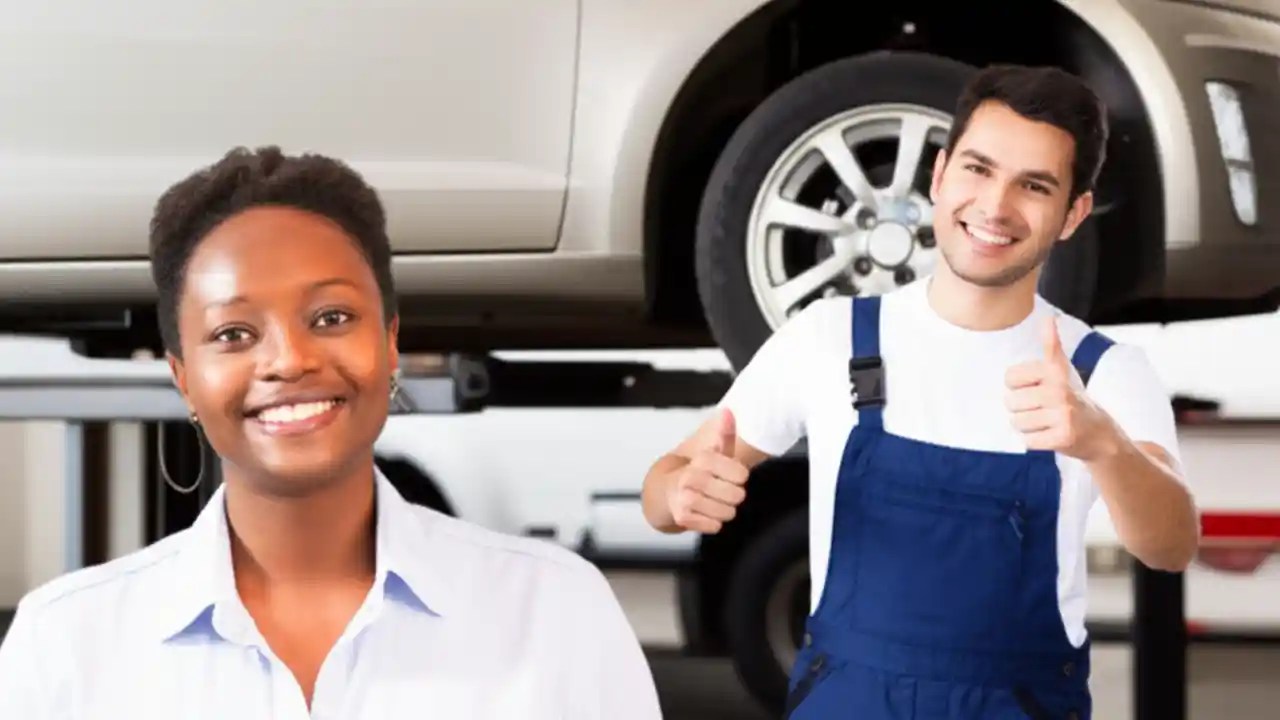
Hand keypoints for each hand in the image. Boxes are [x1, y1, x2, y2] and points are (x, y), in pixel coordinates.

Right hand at [667, 408, 749, 533]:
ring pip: (728, 513)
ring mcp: (686, 498)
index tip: (732, 475)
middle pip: (737, 495)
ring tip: (713, 501)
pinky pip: (715, 526)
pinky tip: (705, 512)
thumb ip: (724, 434)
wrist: (662, 492)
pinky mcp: (683, 518)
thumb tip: (728, 412)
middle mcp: (692, 477)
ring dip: (725, 510)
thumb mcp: (712, 452)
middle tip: (722, 490)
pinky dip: (714, 522)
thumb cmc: (695, 472)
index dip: (740, 477)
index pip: (740, 474)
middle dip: (734, 495)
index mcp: (702, 459)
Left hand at [1005, 316, 1119, 461]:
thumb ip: (1052, 346)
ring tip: (1048, 423)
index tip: (1037, 390)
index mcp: (1055, 371)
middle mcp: (1059, 390)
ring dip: (1029, 426)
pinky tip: (1052, 436)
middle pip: (1011, 402)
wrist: (1100, 434)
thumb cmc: (1074, 399)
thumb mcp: (1063, 370)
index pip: (1010, 377)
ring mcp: (1063, 414)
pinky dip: (1036, 441)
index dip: (1018, 387)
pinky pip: (1028, 441)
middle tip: (1044, 410)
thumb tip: (1049, 318)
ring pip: (1017, 422)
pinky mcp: (1063, 437)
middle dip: (1023, 409)